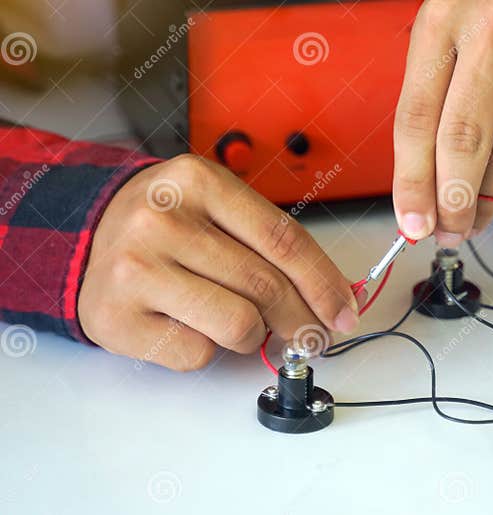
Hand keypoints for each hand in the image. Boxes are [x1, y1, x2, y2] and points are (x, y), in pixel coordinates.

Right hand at [79, 155, 362, 370]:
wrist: (89, 236)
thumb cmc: (169, 224)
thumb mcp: (218, 207)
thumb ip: (270, 243)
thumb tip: (331, 300)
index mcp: (198, 181)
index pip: (283, 239)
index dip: (324, 282)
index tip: (344, 312)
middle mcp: (162, 221)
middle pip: (265, 286)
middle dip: (302, 320)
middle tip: (313, 336)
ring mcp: (135, 270)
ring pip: (239, 324)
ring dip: (252, 334)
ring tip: (236, 319)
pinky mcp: (117, 318)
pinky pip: (199, 353)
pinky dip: (209, 349)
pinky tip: (191, 325)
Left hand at [393, 0, 492, 245]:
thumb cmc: (486, 27)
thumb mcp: (441, 48)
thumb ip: (427, 114)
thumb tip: (422, 198)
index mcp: (443, 22)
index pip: (418, 119)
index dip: (412, 183)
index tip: (413, 224)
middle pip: (465, 143)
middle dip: (452, 205)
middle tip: (448, 233)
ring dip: (485, 201)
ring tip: (472, 213)